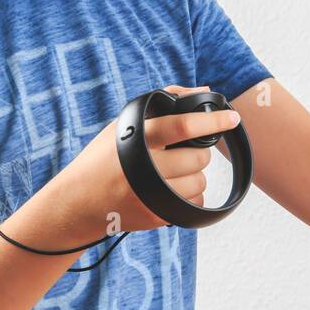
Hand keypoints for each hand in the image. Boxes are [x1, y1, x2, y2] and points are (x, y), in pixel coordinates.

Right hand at [48, 84, 241, 241]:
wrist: (77, 203)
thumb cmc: (102, 158)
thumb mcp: (122, 124)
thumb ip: (164, 103)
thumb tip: (205, 91)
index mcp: (136, 139)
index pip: (181, 126)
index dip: (211, 120)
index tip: (232, 117)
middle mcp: (144, 168)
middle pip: (197, 159)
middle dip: (197, 154)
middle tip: (180, 152)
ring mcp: (150, 196)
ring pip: (199, 183)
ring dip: (193, 176)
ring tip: (171, 173)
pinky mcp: (156, 217)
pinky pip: (194, 204)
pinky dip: (189, 196)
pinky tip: (170, 190)